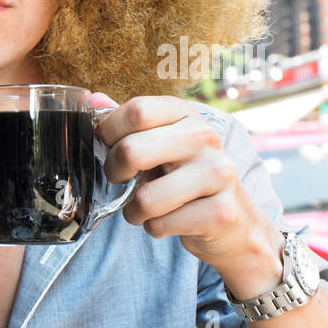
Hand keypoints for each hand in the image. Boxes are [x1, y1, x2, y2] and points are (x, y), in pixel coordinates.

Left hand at [91, 93, 282, 297]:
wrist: (233, 221)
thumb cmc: (184, 178)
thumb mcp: (159, 143)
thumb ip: (128, 124)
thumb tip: (94, 100)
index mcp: (186, 115)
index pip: (136, 111)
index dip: (109, 132)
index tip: (110, 146)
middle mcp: (206, 138)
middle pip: (132, 151)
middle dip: (114, 173)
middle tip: (123, 179)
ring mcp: (218, 174)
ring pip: (145, 198)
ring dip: (134, 211)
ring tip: (148, 207)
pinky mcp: (221, 212)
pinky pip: (160, 225)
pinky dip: (154, 228)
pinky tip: (171, 220)